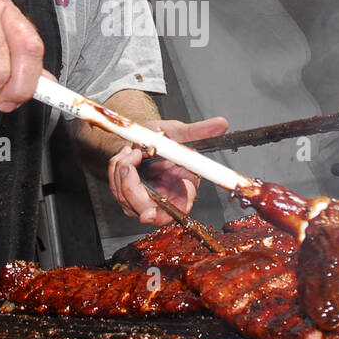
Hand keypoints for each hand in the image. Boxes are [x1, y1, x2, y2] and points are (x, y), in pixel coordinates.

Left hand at [108, 117, 228, 225]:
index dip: (164, 214)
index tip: (150, 213)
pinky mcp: (129, 195)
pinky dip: (117, 169)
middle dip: (131, 187)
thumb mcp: (180, 132)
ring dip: (122, 171)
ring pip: (126, 198)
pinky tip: (126, 155)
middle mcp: (166, 198)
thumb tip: (221, 124)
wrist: (146, 137)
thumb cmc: (165, 138)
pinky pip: (117, 188)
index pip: (178, 209)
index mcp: (184, 188)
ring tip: (131, 150)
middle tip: (130, 161)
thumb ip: (200, 131)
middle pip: (145, 210)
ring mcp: (146, 199)